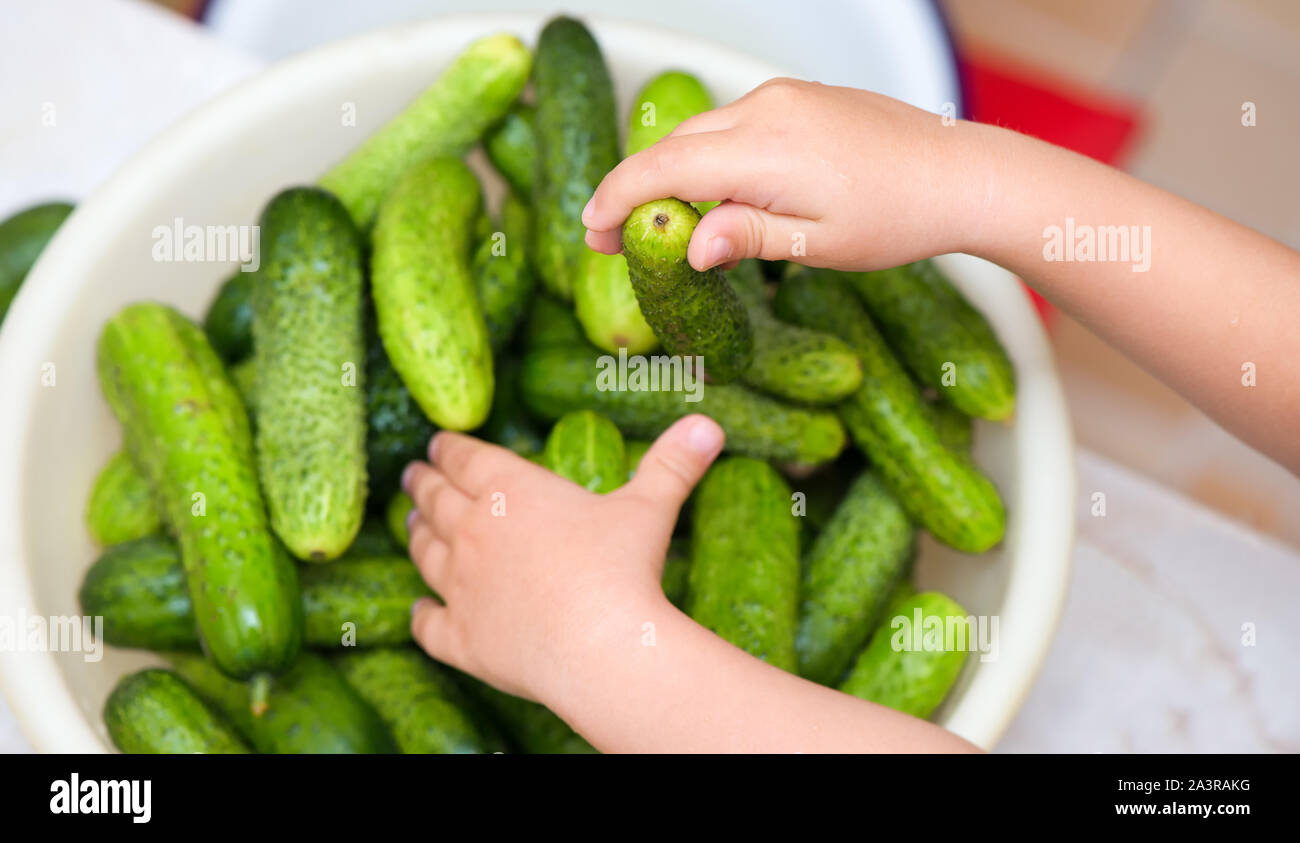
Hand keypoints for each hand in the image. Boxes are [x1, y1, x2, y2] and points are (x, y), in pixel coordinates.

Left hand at [402, 415, 724, 702]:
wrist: (597, 646)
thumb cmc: (621, 569)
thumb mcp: (650, 508)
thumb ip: (672, 464)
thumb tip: (708, 425)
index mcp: (510, 490)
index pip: (465, 458)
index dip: (448, 448)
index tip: (437, 444)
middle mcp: (473, 531)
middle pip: (434, 499)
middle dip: (423, 484)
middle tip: (413, 476)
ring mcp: (460, 586)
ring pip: (423, 553)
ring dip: (415, 536)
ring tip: (410, 526)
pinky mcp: (461, 637)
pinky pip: (428, 624)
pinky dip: (420, 615)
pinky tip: (420, 611)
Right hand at [582, 78, 993, 271]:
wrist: (958, 174)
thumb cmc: (898, 215)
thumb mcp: (817, 244)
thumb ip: (745, 237)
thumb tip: (686, 246)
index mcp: (767, 150)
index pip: (664, 168)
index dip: (618, 199)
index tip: (592, 231)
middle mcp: (767, 110)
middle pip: (670, 145)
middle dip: (633, 189)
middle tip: (611, 239)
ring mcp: (781, 98)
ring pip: (698, 132)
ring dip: (668, 172)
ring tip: (656, 223)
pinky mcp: (794, 98)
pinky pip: (728, 124)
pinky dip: (703, 156)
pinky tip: (707, 193)